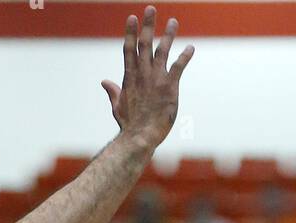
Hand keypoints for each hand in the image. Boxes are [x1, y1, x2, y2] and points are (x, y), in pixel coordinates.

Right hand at [102, 7, 194, 149]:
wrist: (140, 136)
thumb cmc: (129, 125)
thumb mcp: (117, 106)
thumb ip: (113, 91)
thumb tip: (104, 82)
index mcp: (130, 77)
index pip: (129, 49)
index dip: (131, 32)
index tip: (132, 18)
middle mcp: (142, 74)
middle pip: (145, 43)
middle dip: (148, 25)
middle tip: (151, 9)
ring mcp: (156, 79)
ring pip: (162, 50)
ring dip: (168, 34)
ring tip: (173, 21)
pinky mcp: (169, 87)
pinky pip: (178, 66)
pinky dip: (185, 56)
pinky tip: (190, 47)